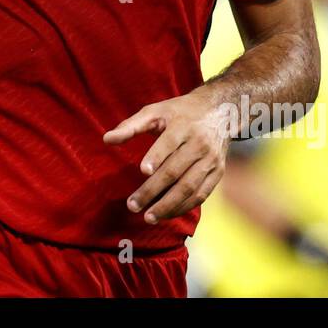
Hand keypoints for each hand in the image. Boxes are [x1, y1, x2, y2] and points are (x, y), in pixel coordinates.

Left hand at [103, 89, 231, 223]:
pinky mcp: (218, 172)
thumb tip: (106, 139)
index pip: (169, 143)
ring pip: (189, 187)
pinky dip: (184, 207)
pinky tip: (166, 214)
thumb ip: (131, 126)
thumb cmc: (180, 112)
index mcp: (183, 125)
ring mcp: (211, 160)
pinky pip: (201, 195)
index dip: (157, 157)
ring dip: (168, 205)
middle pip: (176, 171)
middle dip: (153, 190)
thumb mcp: (155, 111)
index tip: (143, 171)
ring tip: (148, 216)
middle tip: (133, 205)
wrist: (220, 111)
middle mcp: (200, 143)